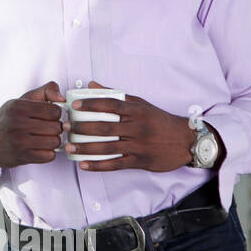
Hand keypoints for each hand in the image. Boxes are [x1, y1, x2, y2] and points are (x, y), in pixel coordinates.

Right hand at [0, 81, 66, 169]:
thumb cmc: (9, 119)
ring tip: (44, 138)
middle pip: (56, 127)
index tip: (48, 116)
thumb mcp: (23, 100)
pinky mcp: (21, 156)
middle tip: (47, 128)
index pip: (54, 110)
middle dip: (55, 128)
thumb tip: (62, 99)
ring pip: (54, 142)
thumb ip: (46, 91)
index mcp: (18, 106)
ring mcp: (19, 141)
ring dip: (53, 141)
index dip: (55, 114)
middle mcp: (17, 123)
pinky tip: (40, 148)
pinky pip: (49, 156)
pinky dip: (48, 153)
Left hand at [62, 80, 194, 170]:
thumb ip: (116, 95)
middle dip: (81, 128)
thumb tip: (92, 84)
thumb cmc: (159, 120)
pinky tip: (84, 165)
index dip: (91, 104)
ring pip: (107, 147)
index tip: (74, 106)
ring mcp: (138, 145)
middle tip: (65, 128)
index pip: (110, 105)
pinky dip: (98, 165)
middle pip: (105, 127)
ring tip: (69, 147)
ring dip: (85, 148)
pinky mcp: (139, 161)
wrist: (185, 141)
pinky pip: (116, 164)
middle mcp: (137, 127)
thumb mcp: (141, 104)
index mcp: (136, 111)